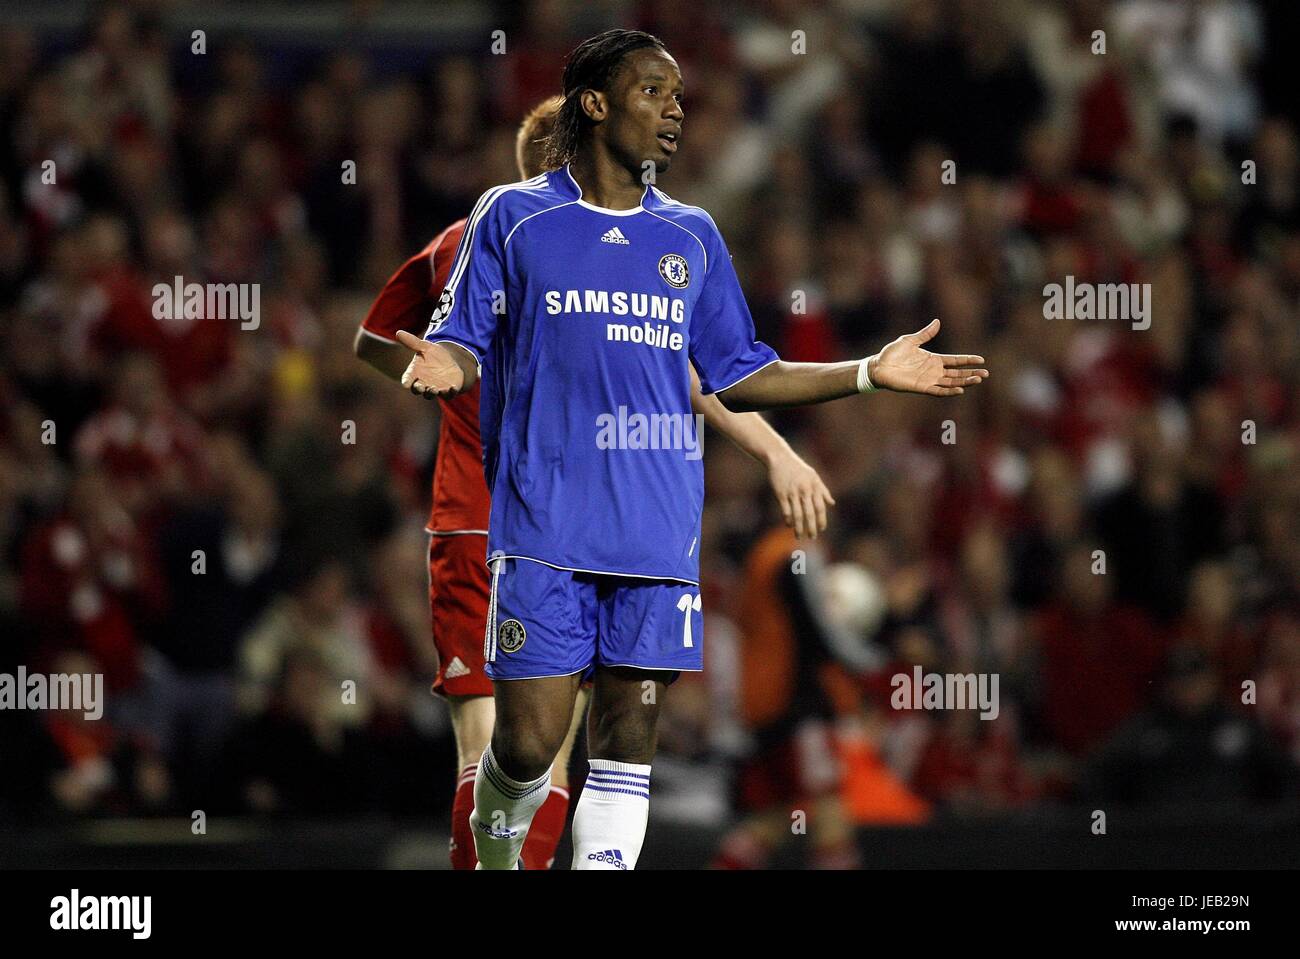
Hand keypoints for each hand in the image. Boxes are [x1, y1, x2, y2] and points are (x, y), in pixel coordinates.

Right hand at [396, 330, 466, 398]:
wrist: (449, 362)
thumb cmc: (432, 355)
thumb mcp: (424, 347)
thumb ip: (412, 342)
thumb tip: (398, 332)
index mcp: (415, 373)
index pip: (407, 379)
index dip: (406, 382)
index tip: (405, 384)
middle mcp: (423, 383)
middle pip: (418, 390)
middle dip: (418, 389)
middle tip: (419, 387)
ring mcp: (435, 389)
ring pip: (431, 394)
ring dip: (431, 393)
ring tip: (433, 389)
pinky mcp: (447, 391)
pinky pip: (448, 395)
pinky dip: (450, 392)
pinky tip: (453, 387)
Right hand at [768, 449, 834, 538]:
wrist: (780, 458)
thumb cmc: (798, 468)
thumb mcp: (814, 476)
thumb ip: (823, 490)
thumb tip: (832, 503)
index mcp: (814, 486)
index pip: (820, 507)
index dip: (822, 520)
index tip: (822, 529)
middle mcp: (804, 490)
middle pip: (810, 513)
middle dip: (811, 528)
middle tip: (812, 537)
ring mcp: (792, 492)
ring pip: (797, 515)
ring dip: (799, 527)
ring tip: (799, 536)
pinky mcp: (780, 493)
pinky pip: (785, 510)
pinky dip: (788, 519)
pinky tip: (789, 525)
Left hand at [868, 319, 988, 395]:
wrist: (879, 365)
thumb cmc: (892, 353)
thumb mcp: (910, 340)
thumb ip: (925, 334)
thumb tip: (938, 322)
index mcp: (933, 359)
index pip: (955, 360)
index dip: (968, 360)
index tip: (981, 360)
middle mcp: (934, 371)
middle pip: (957, 373)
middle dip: (971, 373)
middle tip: (985, 374)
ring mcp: (928, 380)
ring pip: (951, 382)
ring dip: (964, 382)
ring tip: (977, 380)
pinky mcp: (921, 387)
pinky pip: (938, 391)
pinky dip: (949, 391)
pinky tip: (960, 389)